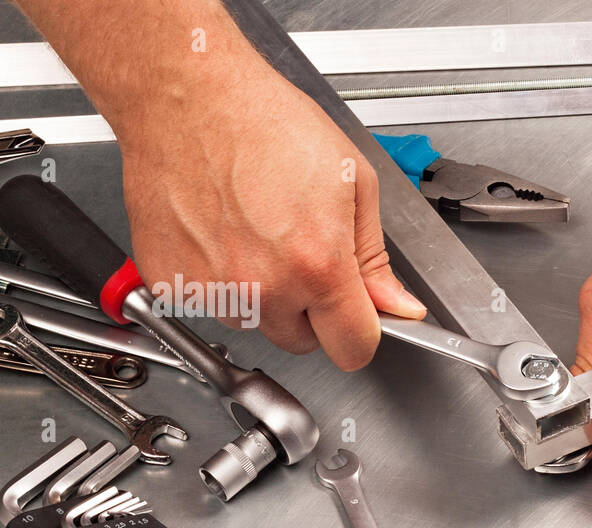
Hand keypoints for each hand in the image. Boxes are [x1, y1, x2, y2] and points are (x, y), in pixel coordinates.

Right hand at [117, 64, 424, 370]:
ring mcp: (213, 288)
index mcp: (317, 265)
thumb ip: (375, 258)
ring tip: (257, 232)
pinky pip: (211, 304)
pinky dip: (220, 281)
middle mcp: (264, 286)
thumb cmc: (264, 121)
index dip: (361, 334)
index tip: (358, 318)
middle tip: (301, 253)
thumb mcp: (352, 182)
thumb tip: (399, 307)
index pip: (354, 349)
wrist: (187, 95)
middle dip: (311, 311)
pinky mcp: (172, 282)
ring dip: (264, 296)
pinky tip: (224, 233)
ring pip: (257, 323)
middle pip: (303, 342)